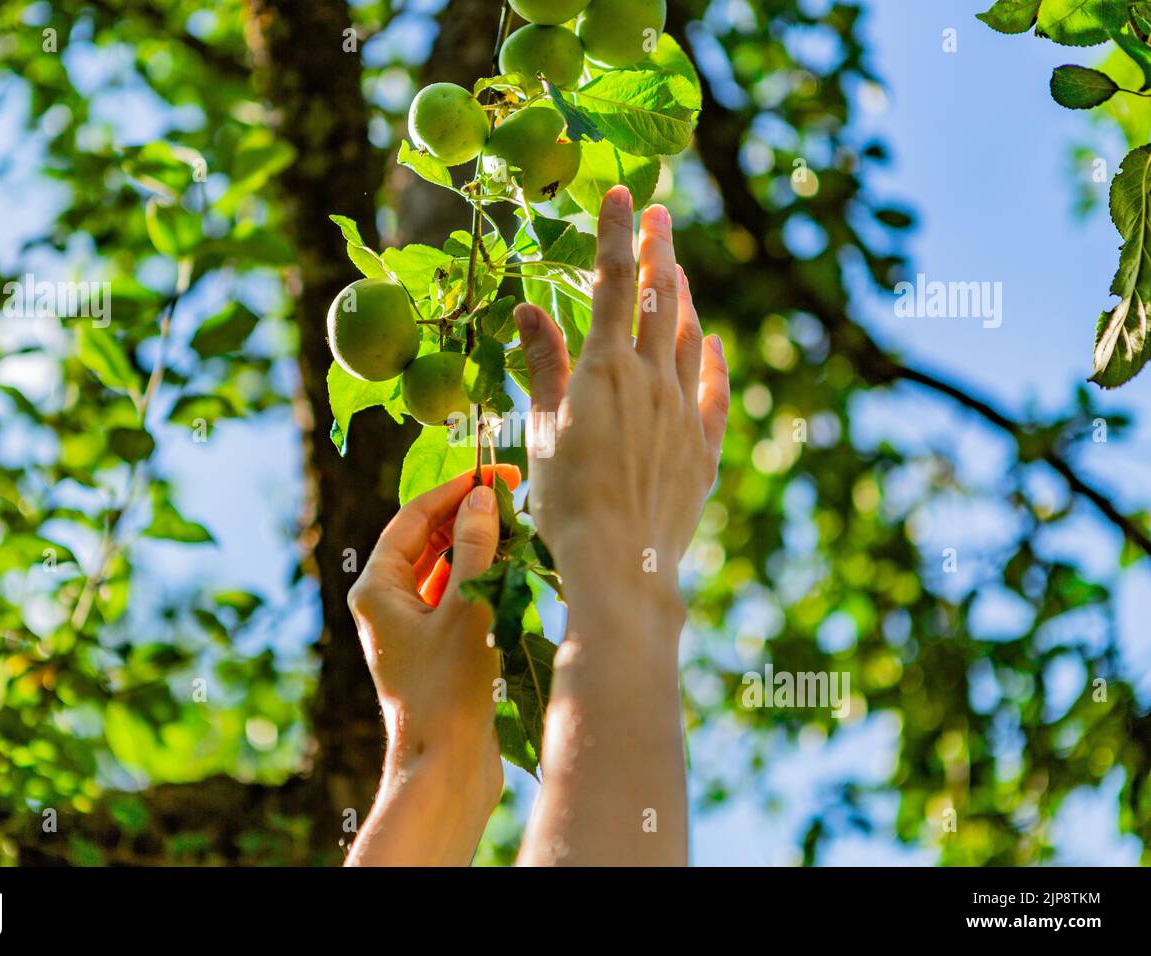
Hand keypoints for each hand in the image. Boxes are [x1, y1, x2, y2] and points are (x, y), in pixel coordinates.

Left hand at [347, 464, 520, 787]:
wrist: (445, 768)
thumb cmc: (449, 688)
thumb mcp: (467, 607)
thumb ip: (475, 546)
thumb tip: (482, 496)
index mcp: (376, 588)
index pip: (413, 516)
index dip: (456, 489)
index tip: (496, 471)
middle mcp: (386, 604)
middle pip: (427, 539)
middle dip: (468, 515)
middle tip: (514, 495)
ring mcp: (410, 628)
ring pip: (444, 568)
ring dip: (478, 546)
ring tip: (520, 527)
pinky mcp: (435, 649)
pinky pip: (456, 597)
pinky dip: (482, 579)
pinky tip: (515, 569)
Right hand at [515, 185, 728, 614]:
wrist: (621, 562)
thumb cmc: (565, 499)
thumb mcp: (540, 429)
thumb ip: (542, 365)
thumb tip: (527, 309)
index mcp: (605, 369)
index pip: (611, 282)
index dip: (617, 233)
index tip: (622, 193)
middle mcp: (652, 379)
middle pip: (659, 299)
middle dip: (657, 250)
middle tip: (659, 214)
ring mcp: (683, 412)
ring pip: (686, 337)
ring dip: (681, 298)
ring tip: (676, 270)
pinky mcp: (702, 448)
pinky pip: (712, 391)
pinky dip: (710, 360)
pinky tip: (709, 343)